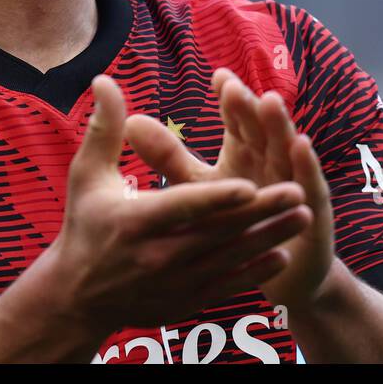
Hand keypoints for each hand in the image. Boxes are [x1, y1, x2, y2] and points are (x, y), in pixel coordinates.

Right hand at [48, 75, 313, 333]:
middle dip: (262, 213)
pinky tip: (280, 254)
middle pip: (219, 231)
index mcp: (136, 220)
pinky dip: (255, 271)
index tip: (251, 183)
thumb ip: (104, 129)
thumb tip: (105, 81)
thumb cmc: (84, 226)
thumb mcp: (87, 176)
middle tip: (298, 192)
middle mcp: (159, 255)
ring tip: (305, 216)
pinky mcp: (185, 302)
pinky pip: (227, 286)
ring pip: (231, 259)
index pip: (184, 206)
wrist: (78, 297)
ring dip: (270, 237)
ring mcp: (174, 283)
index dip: (218, 197)